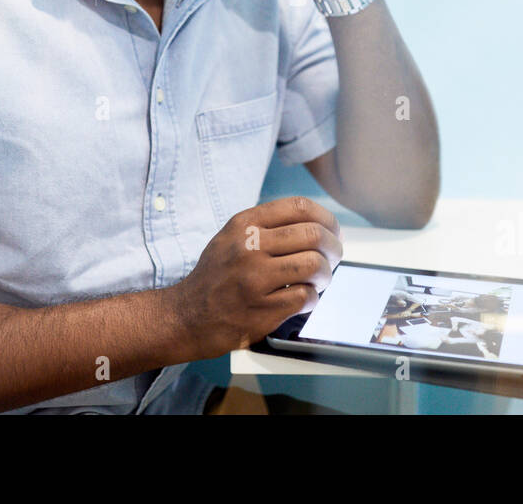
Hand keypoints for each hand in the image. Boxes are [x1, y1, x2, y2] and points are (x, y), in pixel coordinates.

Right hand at [167, 196, 343, 358]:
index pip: (299, 207)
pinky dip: (312, 298)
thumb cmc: (218, 275)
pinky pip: (305, 297)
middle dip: (334, 247)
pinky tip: (302, 298)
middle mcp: (249, 246)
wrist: (188, 316)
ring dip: (326, 274)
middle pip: (314, 235)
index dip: (326, 218)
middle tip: (334, 257)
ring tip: (319, 280)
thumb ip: (268, 225)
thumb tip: (319, 224)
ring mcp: (255, 279)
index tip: (333, 230)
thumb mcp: (232, 236)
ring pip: (314, 265)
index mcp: (245, 224)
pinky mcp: (262, 309)